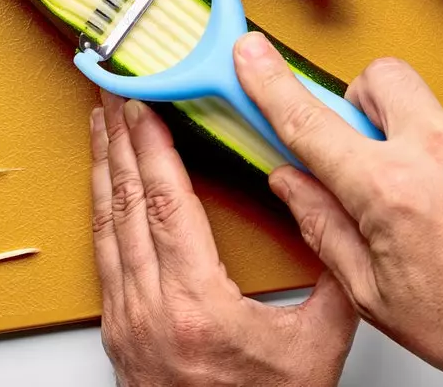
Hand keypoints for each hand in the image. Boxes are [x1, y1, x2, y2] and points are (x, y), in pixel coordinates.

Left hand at [90, 91, 356, 385]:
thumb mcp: (314, 350)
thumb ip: (333, 279)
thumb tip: (342, 220)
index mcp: (196, 307)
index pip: (165, 205)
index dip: (151, 147)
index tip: (141, 104)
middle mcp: (149, 311)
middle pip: (126, 206)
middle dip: (119, 142)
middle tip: (110, 93)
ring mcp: (127, 322)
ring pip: (105, 228)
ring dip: (104, 170)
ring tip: (100, 126)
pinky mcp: (119, 334)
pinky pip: (104, 257)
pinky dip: (103, 211)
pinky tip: (106, 190)